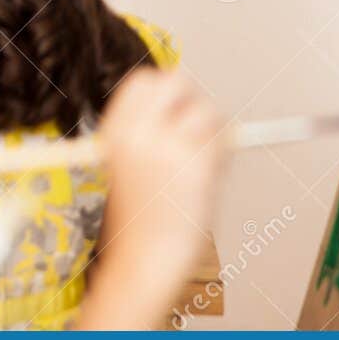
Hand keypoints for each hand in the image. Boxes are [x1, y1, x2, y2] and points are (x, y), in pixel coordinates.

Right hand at [91, 68, 225, 323]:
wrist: (146, 259)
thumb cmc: (141, 217)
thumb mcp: (127, 163)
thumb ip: (150, 130)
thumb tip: (188, 101)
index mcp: (114, 130)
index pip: (144, 80)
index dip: (166, 92)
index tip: (176, 112)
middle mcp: (137, 131)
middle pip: (177, 81)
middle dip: (194, 100)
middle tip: (197, 131)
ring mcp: (166, 145)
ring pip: (208, 109)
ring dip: (214, 131)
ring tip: (203, 163)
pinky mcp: (195, 162)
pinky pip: (222, 139)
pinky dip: (223, 154)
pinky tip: (209, 178)